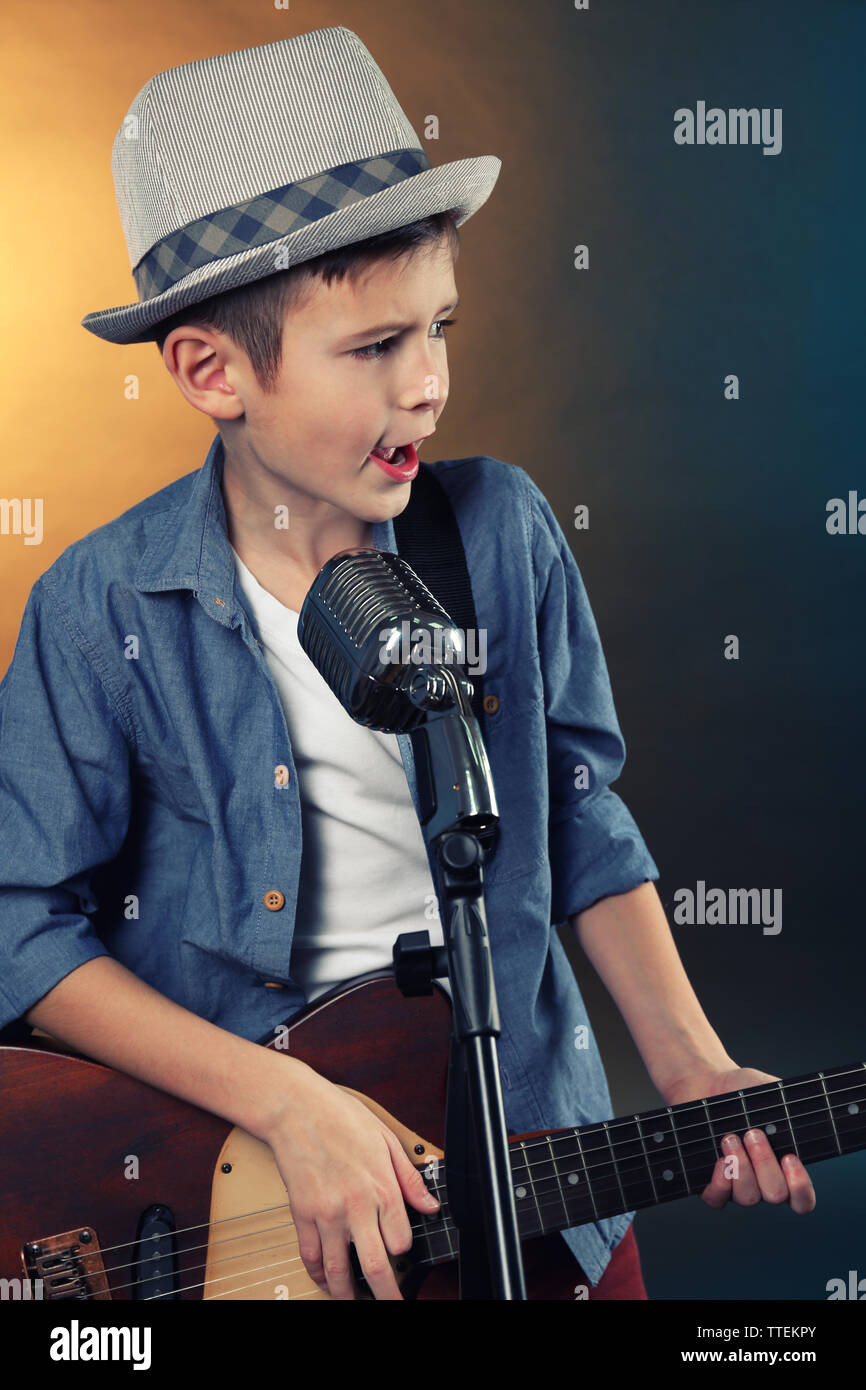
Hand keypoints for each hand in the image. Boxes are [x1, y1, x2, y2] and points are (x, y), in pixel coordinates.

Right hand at [264, 1062, 439, 1299]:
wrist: (297, 1108)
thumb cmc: (341, 1117)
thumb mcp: (386, 1140)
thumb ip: (409, 1178)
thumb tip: (430, 1205)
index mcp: (382, 1187)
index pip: (401, 1240)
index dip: (403, 1249)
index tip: (401, 1250)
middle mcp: (356, 1206)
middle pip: (375, 1266)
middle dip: (386, 1295)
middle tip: (391, 1305)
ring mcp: (327, 1214)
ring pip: (338, 1271)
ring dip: (347, 1295)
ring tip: (353, 1302)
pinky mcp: (302, 1214)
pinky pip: (310, 1255)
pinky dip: (317, 1274)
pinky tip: (325, 1280)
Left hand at [660, 1064, 816, 1214]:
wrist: (707, 1084)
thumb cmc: (742, 1091)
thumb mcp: (772, 1095)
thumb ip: (790, 1110)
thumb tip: (801, 1118)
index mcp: (783, 1166)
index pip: (802, 1198)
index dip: (800, 1187)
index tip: (789, 1157)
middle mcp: (762, 1181)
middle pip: (775, 1194)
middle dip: (764, 1163)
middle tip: (753, 1133)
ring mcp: (736, 1185)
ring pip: (748, 1198)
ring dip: (741, 1167)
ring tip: (730, 1137)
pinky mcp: (709, 1182)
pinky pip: (717, 1200)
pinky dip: (720, 1184)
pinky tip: (719, 1161)